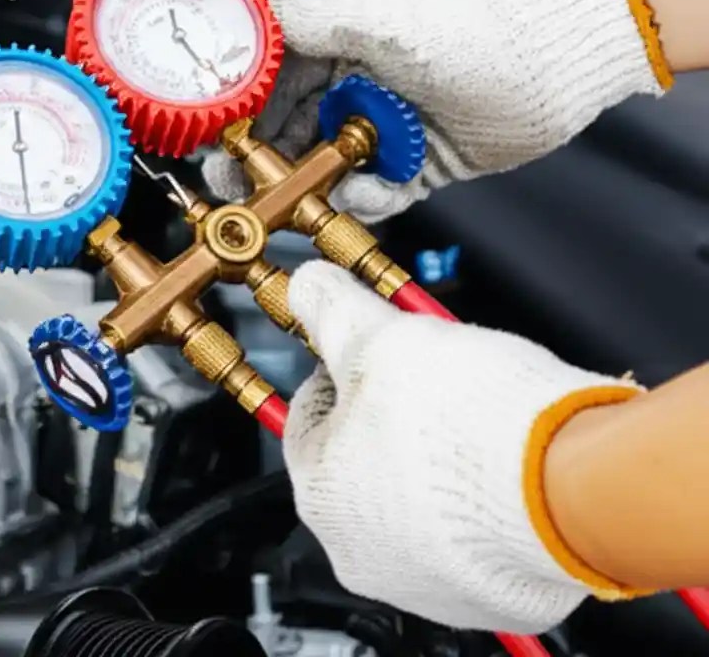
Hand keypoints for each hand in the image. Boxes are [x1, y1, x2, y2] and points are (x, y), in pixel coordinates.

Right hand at [203, 0, 668, 222]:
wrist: (565, 56)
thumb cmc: (484, 22)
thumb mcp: (389, 15)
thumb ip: (318, 17)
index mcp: (348, 28)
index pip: (276, 68)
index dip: (242, 101)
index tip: (215, 132)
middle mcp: (365, 74)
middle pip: (293, 121)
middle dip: (262, 154)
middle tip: (234, 183)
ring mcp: (393, 120)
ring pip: (330, 160)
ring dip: (309, 181)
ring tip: (291, 200)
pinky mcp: (423, 160)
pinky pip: (380, 190)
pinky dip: (366, 199)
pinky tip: (362, 197)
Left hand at [283, 261, 639, 632]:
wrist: (576, 488)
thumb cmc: (474, 424)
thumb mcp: (383, 337)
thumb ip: (334, 310)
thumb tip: (309, 288)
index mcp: (320, 494)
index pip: (312, 419)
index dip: (346, 371)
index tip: (377, 351)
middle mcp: (359, 551)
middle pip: (364, 462)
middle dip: (396, 416)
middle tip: (436, 381)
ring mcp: (421, 582)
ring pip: (418, 502)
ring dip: (439, 460)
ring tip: (479, 421)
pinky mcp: (484, 598)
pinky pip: (472, 538)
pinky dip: (483, 503)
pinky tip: (505, 468)